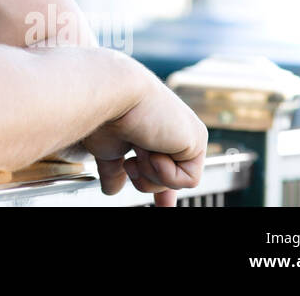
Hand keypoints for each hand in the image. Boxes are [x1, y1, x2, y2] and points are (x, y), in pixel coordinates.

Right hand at [81, 71, 207, 206]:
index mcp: (150, 130)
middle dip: (146, 180)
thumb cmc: (103, 112)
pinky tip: (153, 150)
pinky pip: (187, 180)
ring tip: (140, 147)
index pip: (162, 164)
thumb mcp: (107, 148)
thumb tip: (111, 188)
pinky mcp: (196, 140)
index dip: (160, 186)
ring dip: (151, 172)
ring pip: (174, 182)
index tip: (163, 205)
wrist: (111, 94)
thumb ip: (114, 169)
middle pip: (166, 178)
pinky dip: (165, 172)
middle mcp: (169, 130)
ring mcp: (184, 134)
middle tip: (132, 160)